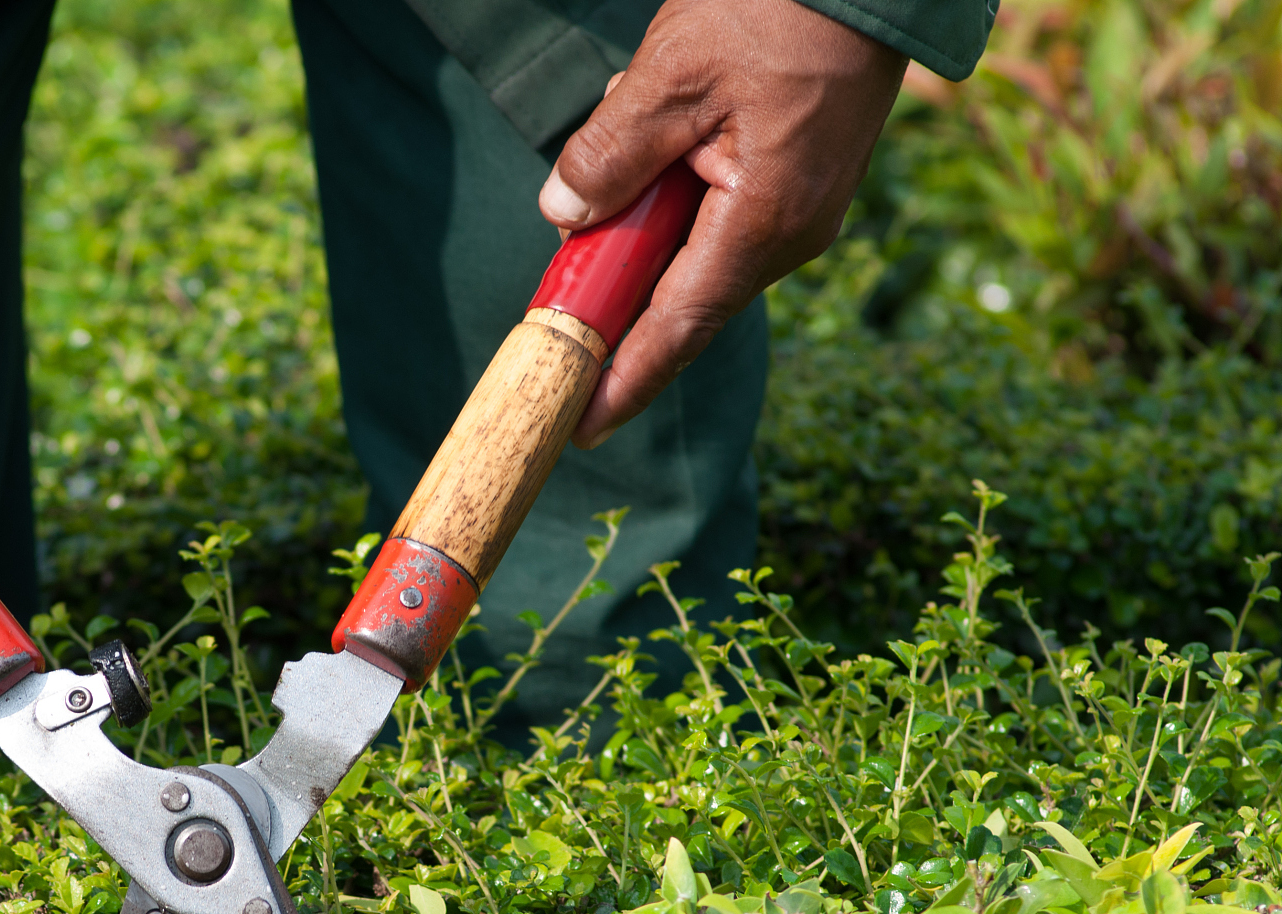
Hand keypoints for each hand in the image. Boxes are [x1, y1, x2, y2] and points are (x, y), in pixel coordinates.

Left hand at [538, 0, 907, 445]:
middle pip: (679, 295)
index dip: (625, 380)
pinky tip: (657, 129)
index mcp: (764, 223)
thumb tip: (561, 213)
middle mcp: (790, 233)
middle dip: (616, 286)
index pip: (677, 327)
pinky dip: (672, 195)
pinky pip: (717, 213)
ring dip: (643, 221)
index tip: (579, 425)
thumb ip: (611, 153)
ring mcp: (799, 210)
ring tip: (623, 147)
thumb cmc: (779, 10)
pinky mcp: (796, 181)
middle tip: (560, 282)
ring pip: (693, 249)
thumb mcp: (673, 74)